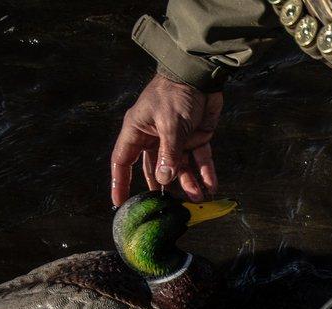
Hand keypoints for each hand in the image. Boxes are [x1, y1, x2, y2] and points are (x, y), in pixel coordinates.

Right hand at [110, 73, 222, 205]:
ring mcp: (176, 139)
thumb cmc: (176, 94)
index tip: (120, 204)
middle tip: (169, 209)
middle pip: (155, 170)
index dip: (120, 183)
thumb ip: (168, 154)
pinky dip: (205, 172)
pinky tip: (212, 186)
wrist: (201, 76)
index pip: (122, 161)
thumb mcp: (170, 125)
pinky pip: (199, 160)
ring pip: (180, 168)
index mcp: (137, 131)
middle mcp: (154, 138)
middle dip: (164, 189)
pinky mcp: (195, 138)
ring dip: (189, 183)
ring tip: (198, 198)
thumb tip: (164, 179)